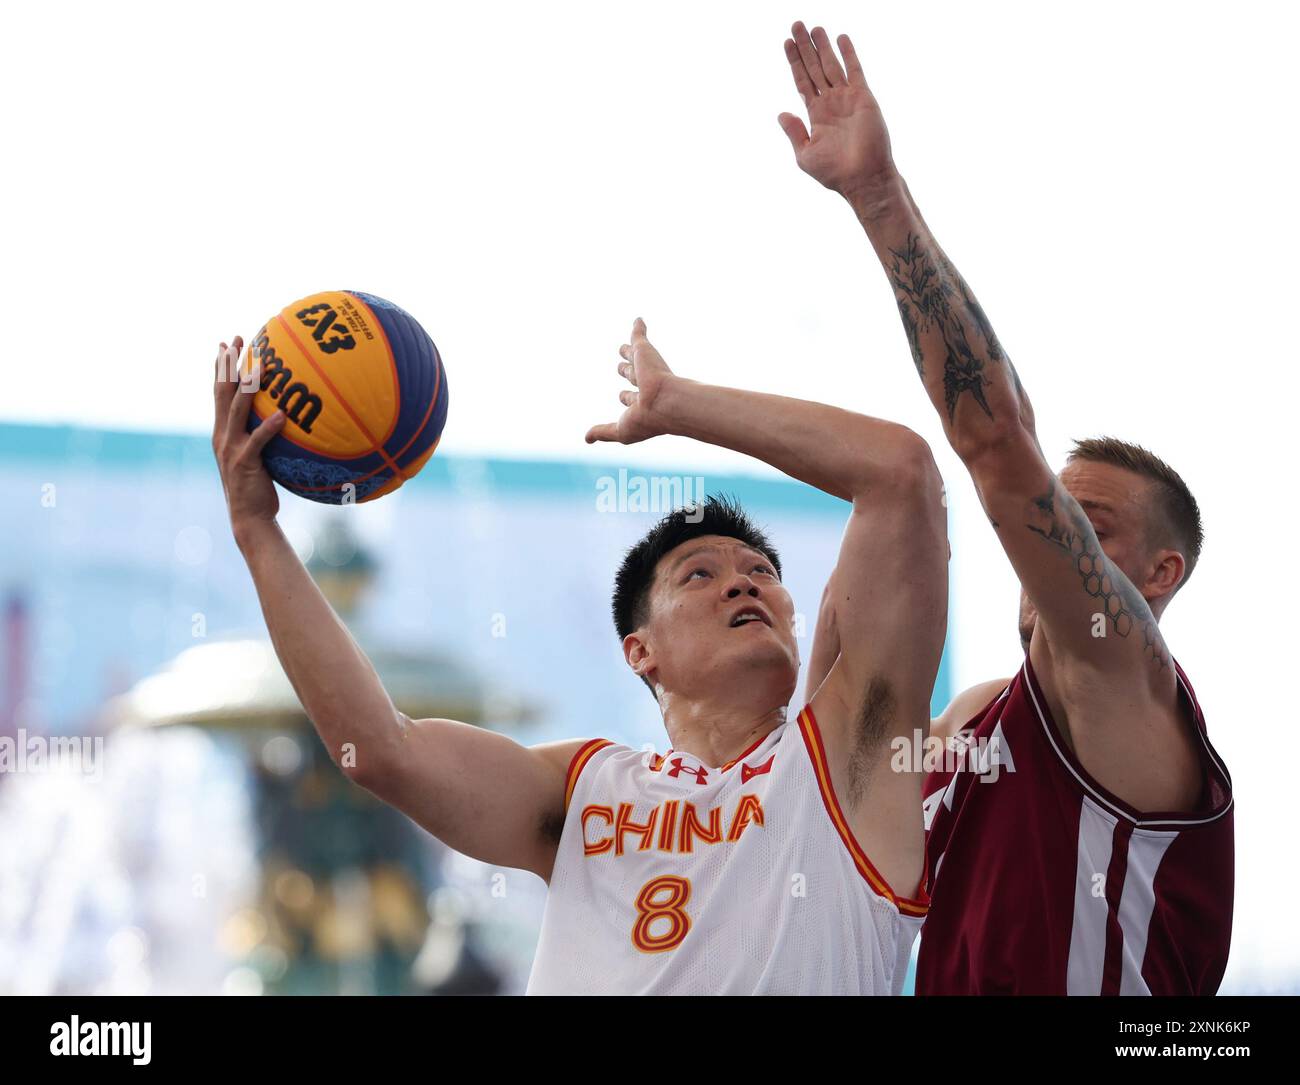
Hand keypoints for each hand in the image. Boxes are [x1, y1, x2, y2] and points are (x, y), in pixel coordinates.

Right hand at [212, 336, 285, 538]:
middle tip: (234, 340)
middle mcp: (222, 436)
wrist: (249, 518)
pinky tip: (282, 414)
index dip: (222, 367)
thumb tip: (285, 415)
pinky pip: (258, 441)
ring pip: (236, 411)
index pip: (219, 393)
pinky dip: (269, 427)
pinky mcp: (245, 463)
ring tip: (260, 367)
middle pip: (222, 393)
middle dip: (227, 365)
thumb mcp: (257, 456)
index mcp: (223, 432)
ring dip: (247, 387)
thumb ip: (262, 435)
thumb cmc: (258, 487)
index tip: (226, 343)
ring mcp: (231, 449)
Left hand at [584, 318, 676, 445]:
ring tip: (625, 347)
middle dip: (628, 371)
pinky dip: (638, 327)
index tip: (624, 397)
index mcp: (642, 404)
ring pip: (635, 356)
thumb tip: (586, 438)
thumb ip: (603, 432)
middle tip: (622, 367)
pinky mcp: (645, 351)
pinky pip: (640, 335)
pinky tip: (638, 321)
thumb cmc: (646, 421)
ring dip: (631, 350)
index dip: (627, 397)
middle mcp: (646, 385)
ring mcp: (646, 367)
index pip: (631, 398)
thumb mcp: (620, 431)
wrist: (666, 403)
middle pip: (633, 375)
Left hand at [777, 22, 897, 200]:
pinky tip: (840, 38)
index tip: (786, 43)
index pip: (802, 81)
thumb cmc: (834, 172)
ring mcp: (847, 98)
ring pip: (831, 65)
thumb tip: (781, 114)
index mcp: (816, 115)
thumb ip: (794, 132)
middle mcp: (831, 103)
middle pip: (814, 68)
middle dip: (805, 47)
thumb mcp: (805, 154)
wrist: (862, 177)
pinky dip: (848, 54)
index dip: (794, 62)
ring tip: (813, 27)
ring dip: (822, 46)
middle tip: (796, 24)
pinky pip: (854, 70)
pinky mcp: (863, 97)